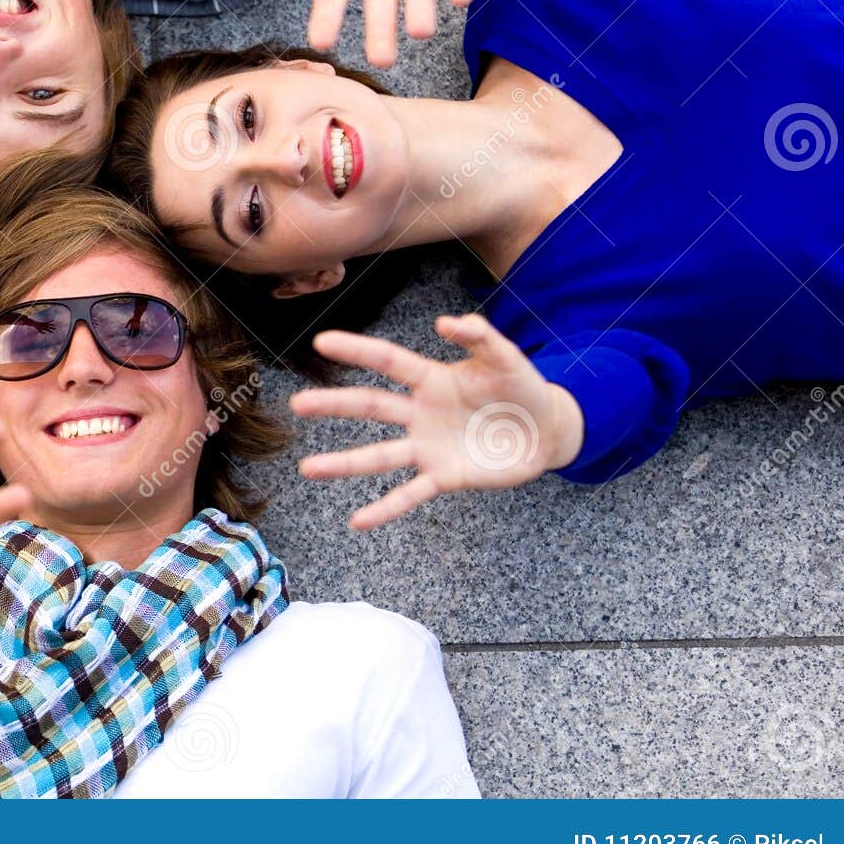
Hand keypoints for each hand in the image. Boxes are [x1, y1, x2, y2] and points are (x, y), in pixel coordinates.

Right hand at [289, 314, 583, 529]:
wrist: (546, 432)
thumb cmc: (521, 388)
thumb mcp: (505, 357)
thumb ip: (479, 335)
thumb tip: (444, 321)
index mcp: (431, 380)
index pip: (387, 362)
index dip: (356, 350)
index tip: (321, 341)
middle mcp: (420, 414)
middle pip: (370, 407)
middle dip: (334, 405)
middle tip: (298, 403)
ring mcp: (428, 447)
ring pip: (379, 456)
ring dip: (343, 463)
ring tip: (308, 469)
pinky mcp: (444, 477)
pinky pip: (409, 495)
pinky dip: (384, 508)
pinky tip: (357, 522)